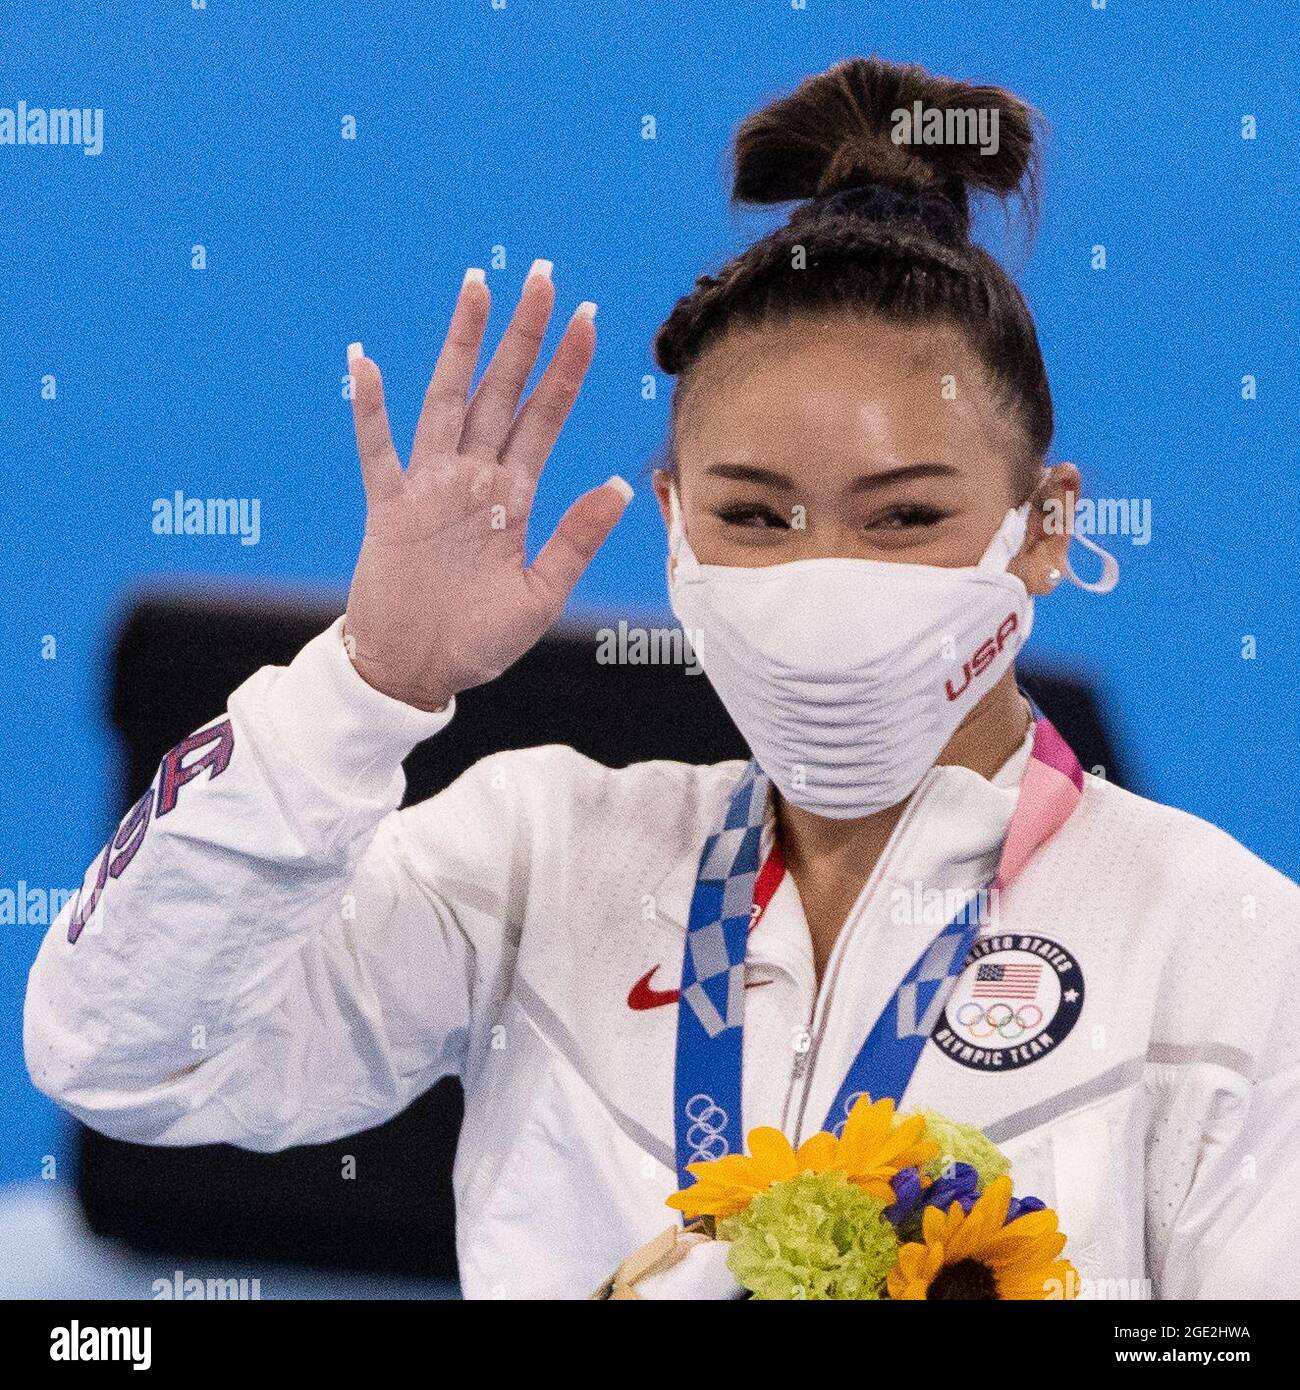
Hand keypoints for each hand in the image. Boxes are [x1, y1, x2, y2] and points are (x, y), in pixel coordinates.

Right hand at [343, 264, 631, 710]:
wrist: (416, 674)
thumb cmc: (479, 642)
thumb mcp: (540, 594)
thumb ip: (576, 539)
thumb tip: (623, 485)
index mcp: (514, 496)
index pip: (544, 417)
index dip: (566, 369)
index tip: (589, 317)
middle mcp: (474, 478)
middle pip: (501, 390)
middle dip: (524, 335)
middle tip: (544, 275)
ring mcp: (430, 487)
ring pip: (447, 399)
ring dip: (460, 344)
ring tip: (476, 286)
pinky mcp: (389, 508)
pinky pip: (378, 450)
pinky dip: (370, 409)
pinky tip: (366, 360)